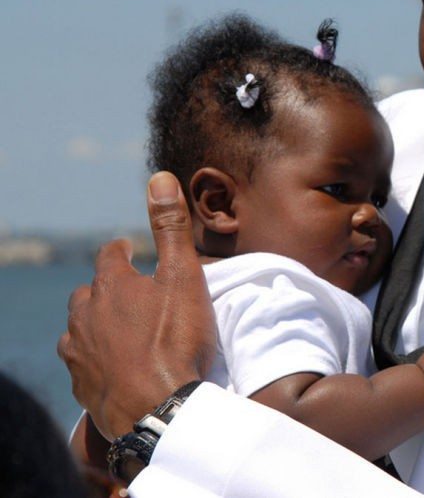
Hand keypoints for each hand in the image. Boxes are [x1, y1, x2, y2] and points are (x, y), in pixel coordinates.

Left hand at [58, 172, 216, 438]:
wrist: (159, 408)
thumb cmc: (175, 339)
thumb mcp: (184, 276)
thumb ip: (170, 228)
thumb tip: (158, 176)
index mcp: (111, 286)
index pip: (109, 255)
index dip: (120, 249)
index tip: (127, 247)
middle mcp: (86, 316)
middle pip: (87, 293)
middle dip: (104, 289)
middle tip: (126, 291)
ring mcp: (80, 354)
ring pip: (78, 330)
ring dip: (94, 325)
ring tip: (116, 329)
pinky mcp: (82, 387)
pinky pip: (82, 366)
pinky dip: (95, 360)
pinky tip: (111, 366)